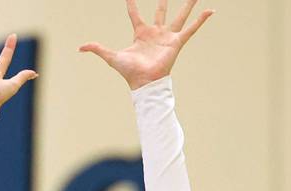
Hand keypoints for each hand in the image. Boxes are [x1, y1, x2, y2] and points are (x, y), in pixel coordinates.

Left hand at [79, 0, 212, 89]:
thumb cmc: (129, 72)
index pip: (135, 14)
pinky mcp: (177, 42)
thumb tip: (80, 47)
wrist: (144, 82)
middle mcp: (155, 32)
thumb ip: (97, 49)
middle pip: (161, 10)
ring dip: (188, 4)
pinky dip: (201, 20)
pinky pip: (191, 28)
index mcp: (140, 33)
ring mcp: (167, 36)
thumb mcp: (111, 57)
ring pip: (179, 15)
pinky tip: (211, 10)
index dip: (132, 4)